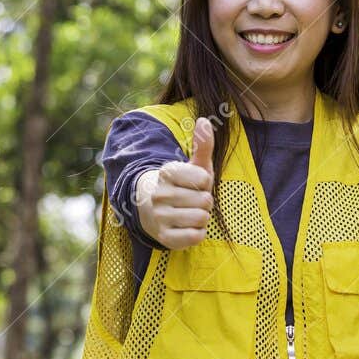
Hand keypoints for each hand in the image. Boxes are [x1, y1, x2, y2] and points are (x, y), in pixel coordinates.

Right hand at [133, 116, 216, 249]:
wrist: (152, 210)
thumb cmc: (182, 185)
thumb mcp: (193, 164)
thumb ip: (202, 145)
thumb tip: (205, 121)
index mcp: (166, 172)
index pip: (203, 178)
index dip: (206, 182)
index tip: (196, 183)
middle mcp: (159, 194)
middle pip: (205, 200)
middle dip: (205, 201)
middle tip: (193, 200)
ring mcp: (159, 216)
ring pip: (201, 218)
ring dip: (202, 217)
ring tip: (190, 213)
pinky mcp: (163, 237)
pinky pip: (195, 237)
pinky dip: (198, 233)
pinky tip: (187, 227)